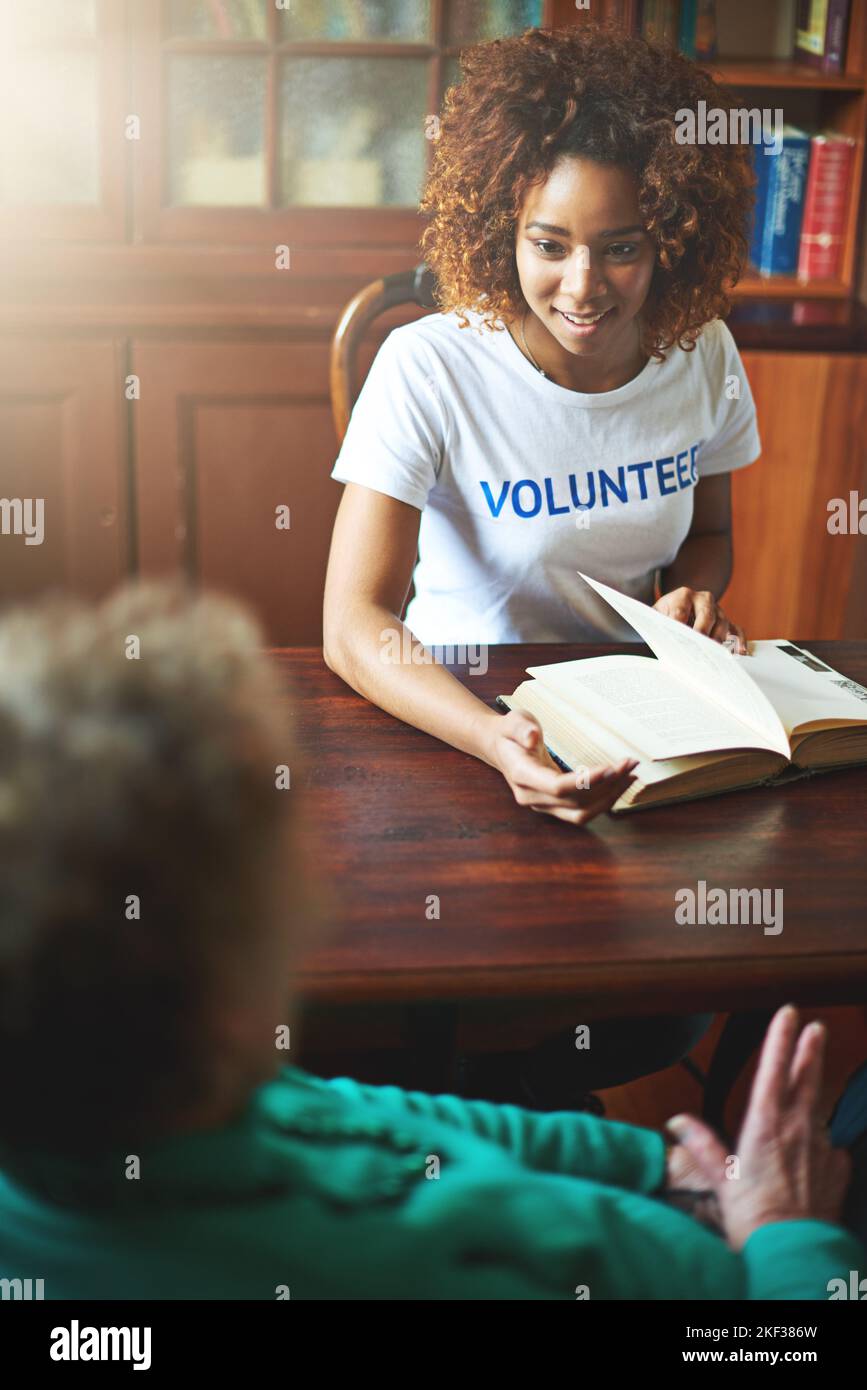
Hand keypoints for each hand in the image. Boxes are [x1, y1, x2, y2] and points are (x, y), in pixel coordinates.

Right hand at [486, 709, 637, 826]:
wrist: (500, 747)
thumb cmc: (509, 732)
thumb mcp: (513, 721)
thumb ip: (521, 728)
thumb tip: (532, 738)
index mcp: (522, 776)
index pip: (558, 787)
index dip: (586, 781)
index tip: (611, 768)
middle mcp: (532, 797)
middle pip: (576, 802)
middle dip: (607, 785)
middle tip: (629, 764)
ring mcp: (544, 805)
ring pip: (582, 812)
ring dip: (610, 796)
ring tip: (630, 775)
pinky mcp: (555, 806)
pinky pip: (583, 810)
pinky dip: (604, 799)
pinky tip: (620, 783)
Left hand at [654, 587, 746, 653]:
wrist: (674, 608)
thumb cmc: (664, 614)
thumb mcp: (655, 615)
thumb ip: (654, 623)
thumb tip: (645, 640)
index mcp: (683, 595)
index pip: (681, 610)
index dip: (678, 625)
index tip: (676, 638)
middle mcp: (703, 599)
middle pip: (706, 614)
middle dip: (702, 630)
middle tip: (697, 644)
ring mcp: (717, 610)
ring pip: (722, 622)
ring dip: (718, 637)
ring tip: (714, 652)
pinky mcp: (726, 622)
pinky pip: (737, 629)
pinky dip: (740, 640)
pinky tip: (740, 651)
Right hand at [665, 1006, 850, 1250]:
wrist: (793, 1249)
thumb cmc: (755, 1217)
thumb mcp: (719, 1179)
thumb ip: (702, 1146)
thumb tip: (680, 1123)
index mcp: (766, 1124)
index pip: (774, 1068)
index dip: (780, 1036)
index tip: (787, 1013)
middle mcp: (797, 1129)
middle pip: (807, 1077)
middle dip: (810, 1049)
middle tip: (817, 1027)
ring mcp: (821, 1147)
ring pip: (819, 1107)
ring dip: (816, 1088)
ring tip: (815, 1074)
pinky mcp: (837, 1169)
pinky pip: (831, 1145)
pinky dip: (823, 1140)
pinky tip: (818, 1146)